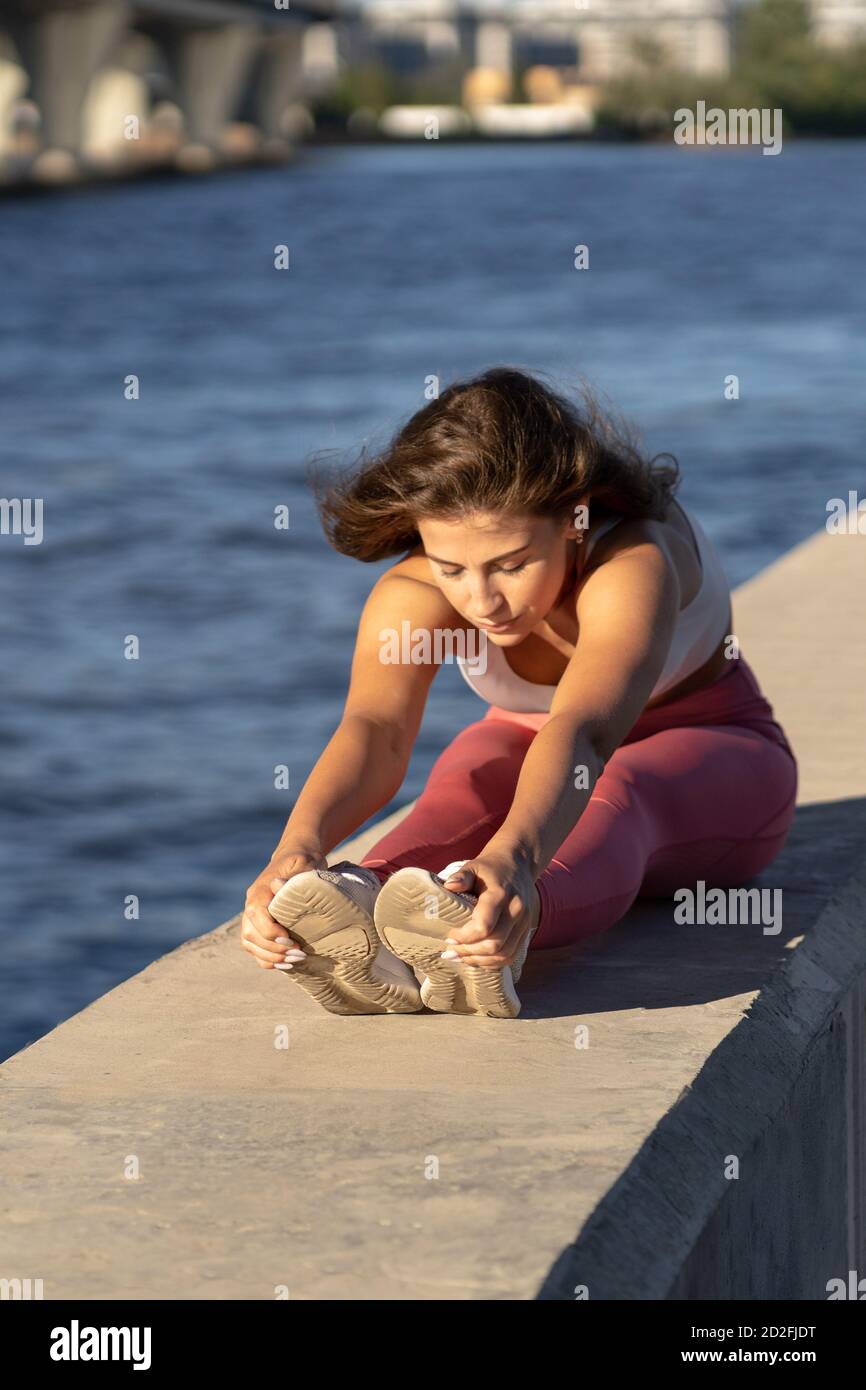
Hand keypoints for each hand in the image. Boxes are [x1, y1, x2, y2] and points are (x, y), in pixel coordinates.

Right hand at [240, 846, 327, 969]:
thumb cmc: (303, 861)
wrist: (297, 858)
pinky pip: (254, 948)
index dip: (271, 932)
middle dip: (274, 949)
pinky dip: (267, 959)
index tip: (291, 940)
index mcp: (260, 890)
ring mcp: (252, 916)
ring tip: (295, 960)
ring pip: (250, 944)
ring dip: (271, 957)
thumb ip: (294, 874)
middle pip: (250, 934)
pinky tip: (286, 964)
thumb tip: (277, 885)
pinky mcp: (259, 926)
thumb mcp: (304, 863)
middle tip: (300, 954)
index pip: (256, 915)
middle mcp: (251, 904)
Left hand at [438, 849, 539, 968]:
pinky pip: (511, 955)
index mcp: (501, 895)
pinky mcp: (525, 931)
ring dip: (479, 960)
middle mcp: (516, 911)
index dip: (464, 937)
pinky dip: (492, 962)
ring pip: (504, 954)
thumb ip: (461, 876)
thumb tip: (449, 885)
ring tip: (459, 958)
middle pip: (494, 945)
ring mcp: (524, 923)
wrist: (518, 865)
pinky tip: (475, 959)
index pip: (484, 927)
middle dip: (469, 952)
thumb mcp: (473, 867)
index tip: (449, 936)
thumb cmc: (490, 868)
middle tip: (450, 951)